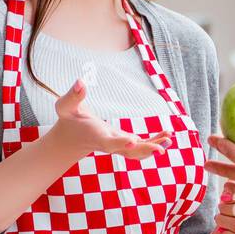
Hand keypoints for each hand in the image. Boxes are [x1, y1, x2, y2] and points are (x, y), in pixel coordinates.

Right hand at [47, 79, 172, 161]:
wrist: (70, 140)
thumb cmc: (68, 121)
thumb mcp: (65, 107)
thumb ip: (73, 96)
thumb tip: (80, 81)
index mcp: (97, 136)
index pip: (109, 142)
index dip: (120, 142)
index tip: (133, 141)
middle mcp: (110, 145)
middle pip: (129, 152)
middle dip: (145, 150)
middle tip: (161, 148)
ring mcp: (118, 146)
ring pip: (138, 152)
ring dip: (154, 146)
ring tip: (169, 137)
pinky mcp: (124, 144)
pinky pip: (142, 146)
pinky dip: (155, 141)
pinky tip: (168, 134)